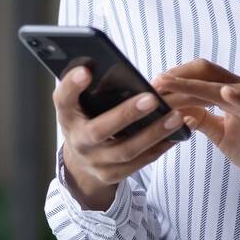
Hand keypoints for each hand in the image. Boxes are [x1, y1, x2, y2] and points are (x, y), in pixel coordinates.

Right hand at [53, 65, 209, 209]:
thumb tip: (115, 64)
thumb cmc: (87, 119)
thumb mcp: (82, 103)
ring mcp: (94, 161)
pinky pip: (139, 163)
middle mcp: (77, 140)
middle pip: (99, 130)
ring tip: (175, 116)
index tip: (85, 70)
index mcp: (67, 115)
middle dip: (126, 115)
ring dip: (153, 133)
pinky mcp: (111, 175)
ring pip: (126, 150)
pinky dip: (159, 148)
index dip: (71, 85)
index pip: (63, 99)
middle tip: (151, 99)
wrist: (81, 162)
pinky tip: (176, 134)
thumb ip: (93, 87)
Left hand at [151, 59, 239, 203]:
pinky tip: (222, 92)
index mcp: (235, 94)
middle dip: (178, 77)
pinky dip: (237, 97)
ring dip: (192, 87)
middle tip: (153, 83)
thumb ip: (203, 120)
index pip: (202, 77)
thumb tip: (178, 111)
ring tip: (168, 86)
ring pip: (221, 87)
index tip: (152, 84)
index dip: (177, 78)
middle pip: (208, 73)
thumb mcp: (223, 136)